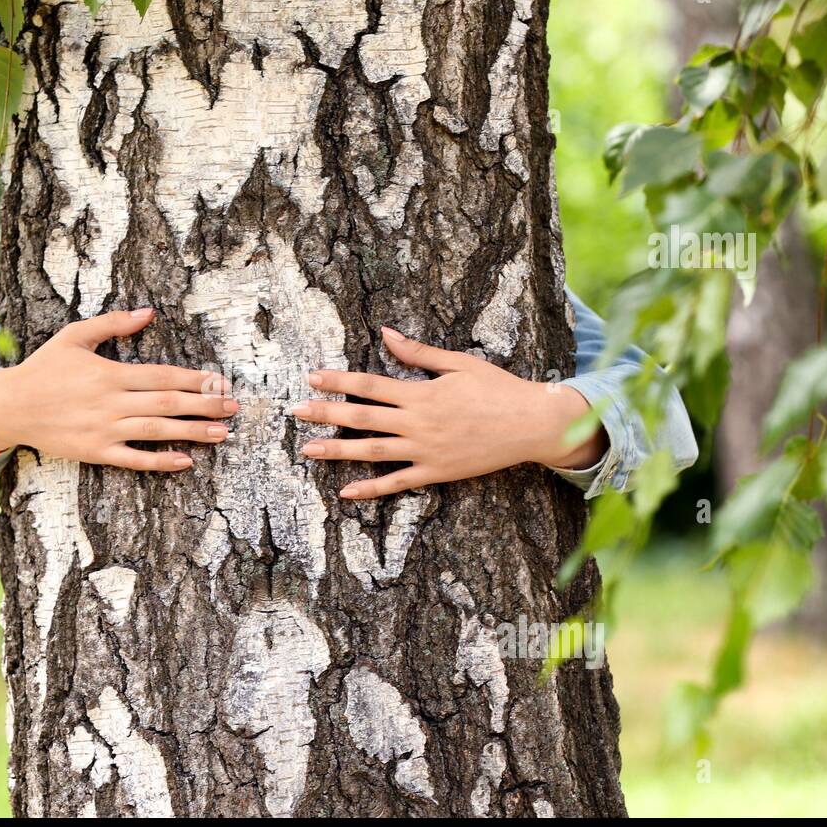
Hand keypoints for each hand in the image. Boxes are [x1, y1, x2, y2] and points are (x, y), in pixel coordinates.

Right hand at [0, 308, 237, 470]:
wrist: (9, 406)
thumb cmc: (43, 369)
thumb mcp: (74, 336)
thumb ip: (112, 324)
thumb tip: (148, 312)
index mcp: (109, 373)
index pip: (161, 376)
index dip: (194, 379)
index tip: (219, 381)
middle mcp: (111, 402)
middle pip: (167, 403)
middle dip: (205, 405)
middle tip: (234, 407)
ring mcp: (104, 430)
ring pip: (157, 431)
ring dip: (193, 433)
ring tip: (223, 433)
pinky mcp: (96, 452)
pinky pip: (133, 459)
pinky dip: (160, 461)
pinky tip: (186, 461)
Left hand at [291, 326, 606, 498]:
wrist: (530, 424)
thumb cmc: (496, 388)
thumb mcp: (458, 363)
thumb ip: (418, 353)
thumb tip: (385, 334)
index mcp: (421, 393)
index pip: (369, 385)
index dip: (338, 381)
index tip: (312, 377)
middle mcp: (417, 423)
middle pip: (362, 418)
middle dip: (326, 414)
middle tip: (296, 412)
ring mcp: (425, 451)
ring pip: (372, 452)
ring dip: (338, 450)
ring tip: (308, 449)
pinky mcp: (436, 473)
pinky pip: (397, 483)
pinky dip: (370, 489)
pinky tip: (345, 492)